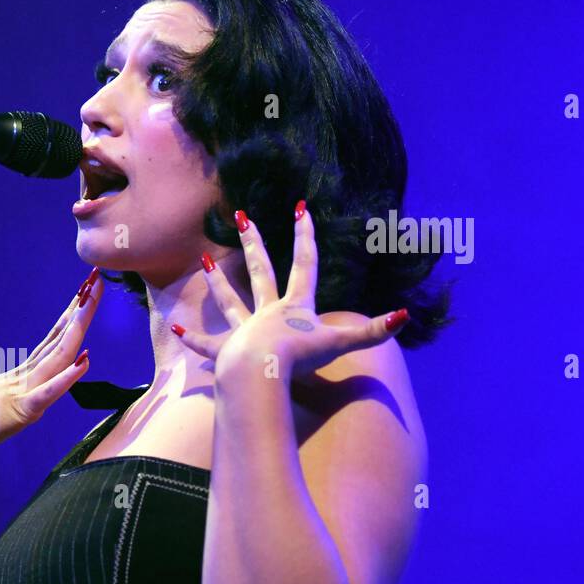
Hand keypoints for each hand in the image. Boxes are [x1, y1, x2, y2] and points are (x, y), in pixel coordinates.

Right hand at [0, 269, 102, 457]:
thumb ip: (9, 402)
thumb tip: (20, 402)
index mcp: (18, 378)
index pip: (51, 344)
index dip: (70, 319)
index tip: (86, 295)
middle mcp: (23, 378)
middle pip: (60, 341)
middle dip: (81, 311)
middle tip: (98, 280)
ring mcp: (21, 392)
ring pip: (57, 356)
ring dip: (77, 329)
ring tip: (92, 301)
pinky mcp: (20, 412)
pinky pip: (47, 392)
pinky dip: (66, 377)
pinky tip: (84, 360)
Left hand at [170, 202, 409, 380]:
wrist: (260, 373)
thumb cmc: (299, 358)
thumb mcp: (340, 343)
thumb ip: (373, 332)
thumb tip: (405, 315)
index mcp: (295, 307)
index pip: (304, 265)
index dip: (305, 237)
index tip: (300, 209)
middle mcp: (267, 312)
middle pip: (260, 270)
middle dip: (253, 242)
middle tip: (240, 216)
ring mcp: (244, 330)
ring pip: (229, 300)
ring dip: (217, 280)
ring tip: (204, 259)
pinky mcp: (226, 353)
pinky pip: (207, 345)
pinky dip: (193, 339)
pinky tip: (178, 329)